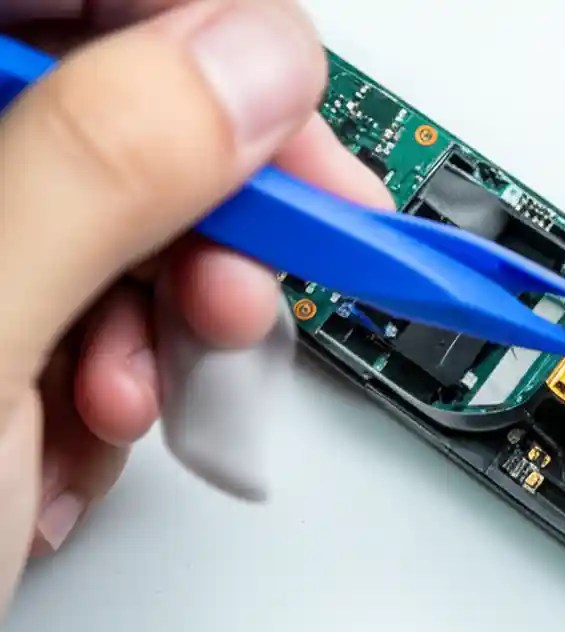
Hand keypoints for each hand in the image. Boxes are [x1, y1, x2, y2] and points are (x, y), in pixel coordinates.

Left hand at [0, 0, 392, 611]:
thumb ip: (100, 169)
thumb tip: (243, 60)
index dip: (190, 27)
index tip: (285, 103)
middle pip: (101, 99)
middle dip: (199, 210)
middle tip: (253, 276)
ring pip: (110, 217)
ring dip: (159, 320)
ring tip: (124, 401)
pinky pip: (89, 305)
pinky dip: (111, 378)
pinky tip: (60, 440)